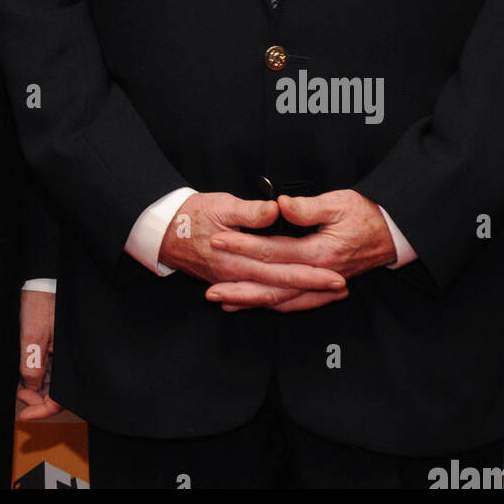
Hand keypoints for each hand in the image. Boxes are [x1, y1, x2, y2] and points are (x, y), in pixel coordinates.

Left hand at [17, 288, 61, 420]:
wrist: (43, 277)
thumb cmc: (41, 302)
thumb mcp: (32, 334)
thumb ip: (31, 364)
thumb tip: (30, 388)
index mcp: (69, 357)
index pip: (60, 398)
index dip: (42, 410)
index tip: (24, 415)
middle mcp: (70, 358)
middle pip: (57, 392)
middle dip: (37, 398)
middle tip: (18, 394)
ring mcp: (64, 352)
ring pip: (53, 381)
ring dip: (36, 386)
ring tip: (18, 385)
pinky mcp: (58, 346)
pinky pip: (50, 368)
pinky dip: (38, 374)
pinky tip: (25, 373)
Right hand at [159, 192, 346, 308]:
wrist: (161, 230)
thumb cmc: (190, 214)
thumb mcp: (220, 204)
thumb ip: (250, 212)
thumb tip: (276, 210)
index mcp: (237, 259)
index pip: (281, 269)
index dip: (310, 273)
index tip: (335, 274)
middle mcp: (236, 277)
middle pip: (282, 288)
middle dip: (313, 290)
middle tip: (341, 288)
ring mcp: (232, 283)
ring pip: (272, 297)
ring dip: (301, 296)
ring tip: (328, 295)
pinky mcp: (229, 282)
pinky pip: (259, 296)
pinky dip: (280, 298)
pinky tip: (294, 298)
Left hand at [208, 189, 396, 312]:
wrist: (393, 233)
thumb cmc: (366, 214)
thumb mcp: (340, 202)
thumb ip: (309, 208)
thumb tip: (282, 205)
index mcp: (320, 253)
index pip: (273, 252)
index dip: (244, 246)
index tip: (219, 240)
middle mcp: (319, 275)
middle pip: (272, 286)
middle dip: (239, 288)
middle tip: (210, 290)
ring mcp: (322, 285)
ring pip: (281, 300)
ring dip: (251, 302)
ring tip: (223, 302)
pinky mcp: (324, 287)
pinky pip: (295, 303)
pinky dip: (272, 305)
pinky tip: (254, 303)